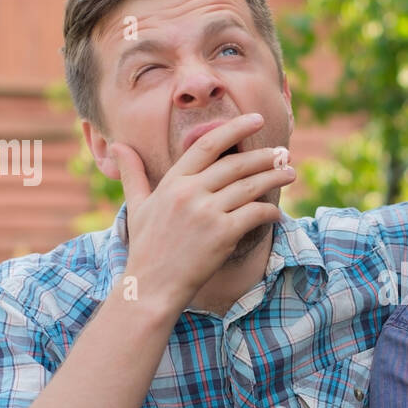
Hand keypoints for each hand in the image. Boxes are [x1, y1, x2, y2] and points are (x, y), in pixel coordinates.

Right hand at [110, 113, 295, 312]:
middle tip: (283, 153)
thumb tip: (118, 145)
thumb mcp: (137, 206)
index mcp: (172, 182)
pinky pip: (254, 214)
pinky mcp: (222, 235)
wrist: (151, 287)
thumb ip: (132, 174)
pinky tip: (277, 214)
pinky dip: (270, 212)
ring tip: (290, 174)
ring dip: (274, 178)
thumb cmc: (146, 248)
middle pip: (236, 164)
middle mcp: (190, 193)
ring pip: (250, 187)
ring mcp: (207, 213)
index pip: (207, 145)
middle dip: (264, 156)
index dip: (234, 129)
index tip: (256, 120)